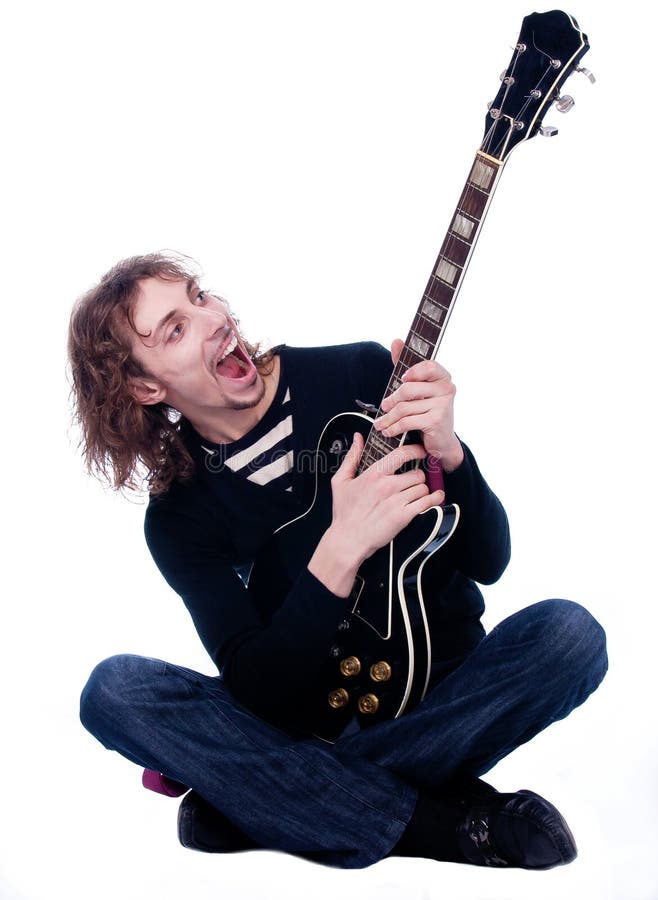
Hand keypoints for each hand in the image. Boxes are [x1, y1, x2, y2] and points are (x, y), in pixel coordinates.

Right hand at [307, 431, 444, 595]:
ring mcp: (396, 501)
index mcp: (373, 475)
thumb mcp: (341, 481)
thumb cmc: (344, 513)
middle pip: (417, 473)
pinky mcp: (403, 516)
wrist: (348, 540)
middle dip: (418, 477)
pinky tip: (433, 499)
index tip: (420, 451)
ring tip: (416, 494)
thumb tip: (357, 439)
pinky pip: (426, 502)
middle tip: (414, 482)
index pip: (401, 454)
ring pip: (423, 487)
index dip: (415, 450)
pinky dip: (433, 500)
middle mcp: (386, 486)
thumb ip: (352, 457)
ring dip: (422, 490)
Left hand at [372, 339, 463, 471]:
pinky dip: (394, 428)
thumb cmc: (427, 411)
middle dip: (391, 400)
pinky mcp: (437, 421)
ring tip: (380, 424)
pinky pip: (407, 421)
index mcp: (444, 377)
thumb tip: (396, 341)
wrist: (442, 441)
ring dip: (388, 418)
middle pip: (408, 389)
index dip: (413, 371)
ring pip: (405, 407)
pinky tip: (387, 431)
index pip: (428, 365)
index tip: (402, 378)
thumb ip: (405, 364)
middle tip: (383, 407)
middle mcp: (447, 389)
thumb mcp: (417, 388)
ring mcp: (444, 405)